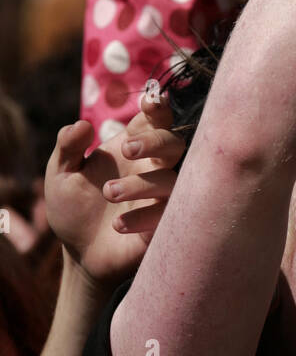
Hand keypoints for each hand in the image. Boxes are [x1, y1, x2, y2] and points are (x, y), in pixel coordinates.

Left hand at [44, 91, 184, 289]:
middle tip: (127, 149)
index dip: (159, 107)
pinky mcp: (163, 225)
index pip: (155, 121)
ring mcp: (160, 197)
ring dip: (141, 184)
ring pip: (172, 180)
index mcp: (132, 148)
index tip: (150, 102)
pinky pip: (167, 215)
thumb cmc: (73, 207)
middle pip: (174, 143)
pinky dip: (143, 216)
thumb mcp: (61, 174)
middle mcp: (151, 168)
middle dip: (155, 141)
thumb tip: (81, 125)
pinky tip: (118, 224)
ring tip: (108, 193)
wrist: (78, 252)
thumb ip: (68, 146)